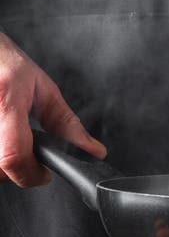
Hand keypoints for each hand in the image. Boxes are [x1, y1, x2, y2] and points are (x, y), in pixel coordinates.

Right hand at [0, 34, 105, 186]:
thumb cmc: (4, 62)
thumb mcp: (41, 87)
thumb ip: (66, 122)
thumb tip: (92, 151)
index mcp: (7, 102)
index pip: (15, 156)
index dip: (32, 174)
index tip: (44, 174)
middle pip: (1, 169)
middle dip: (20, 170)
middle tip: (30, 155)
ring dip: (5, 165)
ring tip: (14, 142)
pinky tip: (3, 140)